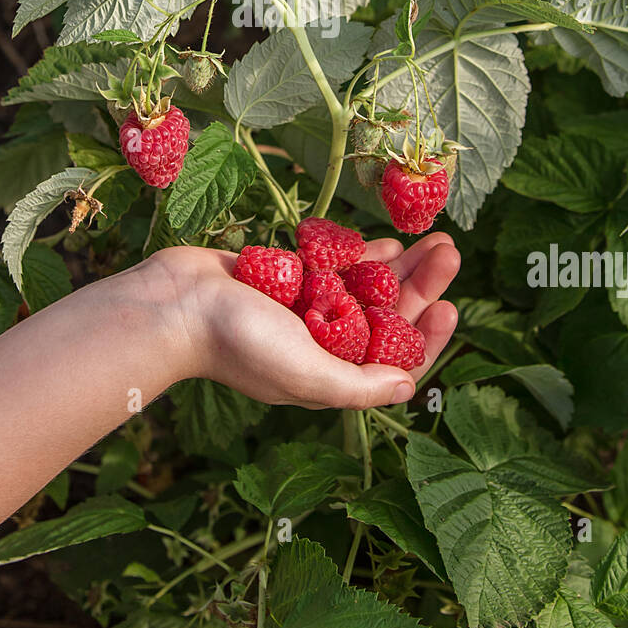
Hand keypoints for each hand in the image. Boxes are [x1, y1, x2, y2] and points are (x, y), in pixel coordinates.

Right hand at [151, 234, 460, 409]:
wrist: (177, 304)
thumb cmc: (239, 343)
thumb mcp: (308, 374)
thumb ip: (360, 385)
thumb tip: (409, 388)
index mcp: (330, 374)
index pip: (393, 362)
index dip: (427, 338)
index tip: (449, 307)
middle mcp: (323, 344)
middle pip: (388, 315)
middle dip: (423, 286)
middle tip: (450, 252)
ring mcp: (306, 309)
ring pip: (368, 287)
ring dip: (402, 266)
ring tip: (434, 239)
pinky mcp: (289, 278)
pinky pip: (336, 266)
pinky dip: (362, 256)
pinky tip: (388, 244)